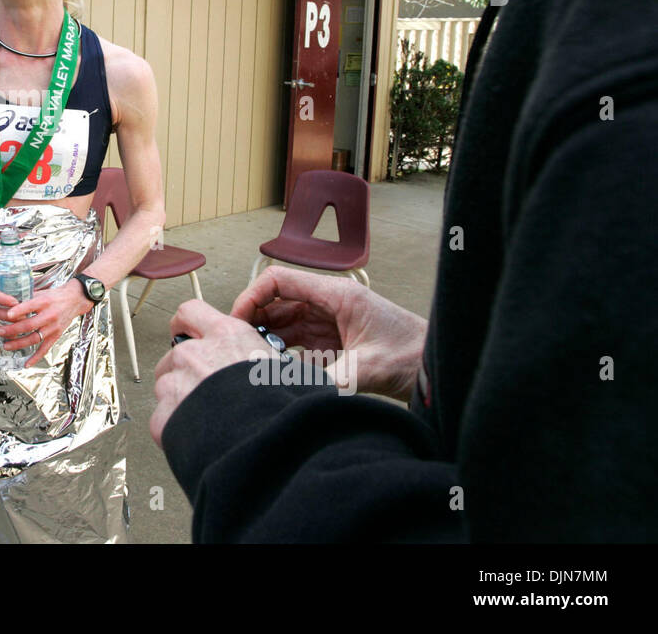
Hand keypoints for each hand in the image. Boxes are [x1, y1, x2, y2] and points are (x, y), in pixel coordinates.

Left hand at [0, 280, 93, 367]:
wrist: (74, 300)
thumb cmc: (54, 295)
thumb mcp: (41, 292)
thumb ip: (26, 298)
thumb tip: (6, 302)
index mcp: (44, 301)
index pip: (30, 306)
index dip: (18, 311)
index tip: (7, 315)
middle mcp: (49, 315)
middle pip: (29, 325)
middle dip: (13, 330)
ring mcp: (53, 327)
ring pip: (34, 338)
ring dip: (19, 344)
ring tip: (6, 346)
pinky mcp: (56, 335)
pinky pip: (45, 349)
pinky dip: (36, 357)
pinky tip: (26, 364)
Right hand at [149, 270, 427, 446]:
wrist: (438, 368)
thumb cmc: (415, 356)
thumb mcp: (371, 368)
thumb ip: (334, 380)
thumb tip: (299, 395)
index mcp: (337, 295)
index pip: (279, 280)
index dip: (252, 296)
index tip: (237, 320)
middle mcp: (329, 304)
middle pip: (276, 302)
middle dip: (253, 320)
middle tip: (235, 344)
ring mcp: (330, 323)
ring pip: (283, 323)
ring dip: (265, 338)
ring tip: (248, 359)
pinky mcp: (333, 343)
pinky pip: (296, 342)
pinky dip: (281, 353)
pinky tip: (271, 370)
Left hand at [150, 300, 275, 445]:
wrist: (270, 442)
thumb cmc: (284, 407)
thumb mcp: (281, 366)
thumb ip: (258, 357)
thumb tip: (267, 364)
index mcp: (225, 335)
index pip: (191, 312)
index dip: (187, 325)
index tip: (187, 333)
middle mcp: (194, 353)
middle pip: (176, 356)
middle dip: (185, 372)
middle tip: (206, 390)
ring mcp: (175, 383)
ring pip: (166, 387)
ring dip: (180, 400)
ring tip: (206, 419)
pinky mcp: (165, 415)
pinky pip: (163, 419)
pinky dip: (175, 428)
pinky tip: (197, 437)